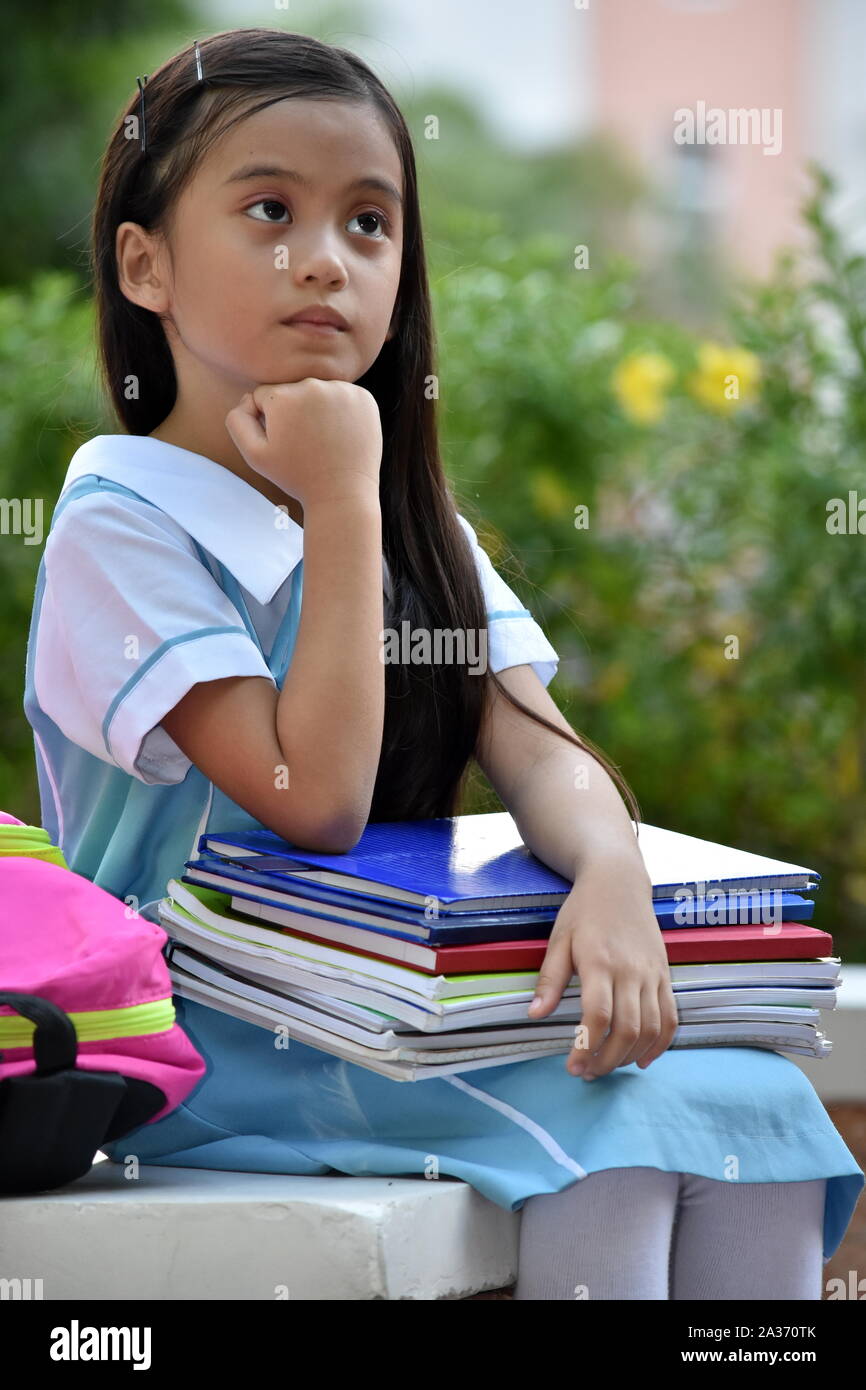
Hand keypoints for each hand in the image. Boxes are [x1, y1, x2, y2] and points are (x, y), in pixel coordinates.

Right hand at [225, 378, 382, 507]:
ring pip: (319, 391)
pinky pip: (343, 396)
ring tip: (324, 440)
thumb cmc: (296, 476)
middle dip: (294, 412)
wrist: (343, 494)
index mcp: (282, 396)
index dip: (270, 421)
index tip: (284, 442)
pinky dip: (342, 411)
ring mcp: (342, 390)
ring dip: (318, 410)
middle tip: (306, 444)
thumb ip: (237, 420)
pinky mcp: (364, 398)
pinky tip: (341, 435)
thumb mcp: (254, 455)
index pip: (265, 396)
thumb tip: (248, 397)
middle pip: (293, 391)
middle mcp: (312, 385)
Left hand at [528, 856, 678, 1079]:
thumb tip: (534, 1015)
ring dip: (631, 1056)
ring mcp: (652, 974)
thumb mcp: (559, 940)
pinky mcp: (665, 975)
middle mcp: (631, 971)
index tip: (572, 1067)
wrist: (619, 882)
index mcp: (600, 962)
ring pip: (652, 1029)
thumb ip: (549, 980)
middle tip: (586, 1073)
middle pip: (628, 1029)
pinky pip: (671, 1017)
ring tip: (607, 1066)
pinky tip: (642, 1059)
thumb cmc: (584, 910)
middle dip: (607, 1060)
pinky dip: (661, 1044)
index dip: (586, 1048)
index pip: (598, 1016)